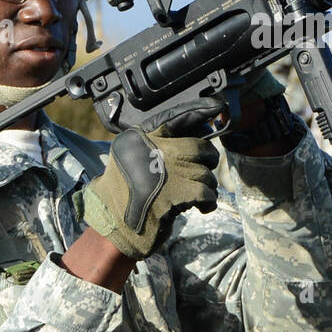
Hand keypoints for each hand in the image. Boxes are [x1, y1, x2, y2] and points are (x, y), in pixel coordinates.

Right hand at [82, 101, 221, 259]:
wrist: (113, 226)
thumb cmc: (126, 195)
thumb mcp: (133, 162)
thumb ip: (158, 147)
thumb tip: (199, 134)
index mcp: (137, 138)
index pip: (174, 118)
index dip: (198, 110)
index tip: (218, 106)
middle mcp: (150, 149)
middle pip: (197, 147)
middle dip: (206, 161)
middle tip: (201, 174)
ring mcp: (162, 171)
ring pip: (204, 173)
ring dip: (206, 187)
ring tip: (196, 197)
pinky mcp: (173, 193)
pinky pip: (205, 192)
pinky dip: (208, 201)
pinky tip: (202, 207)